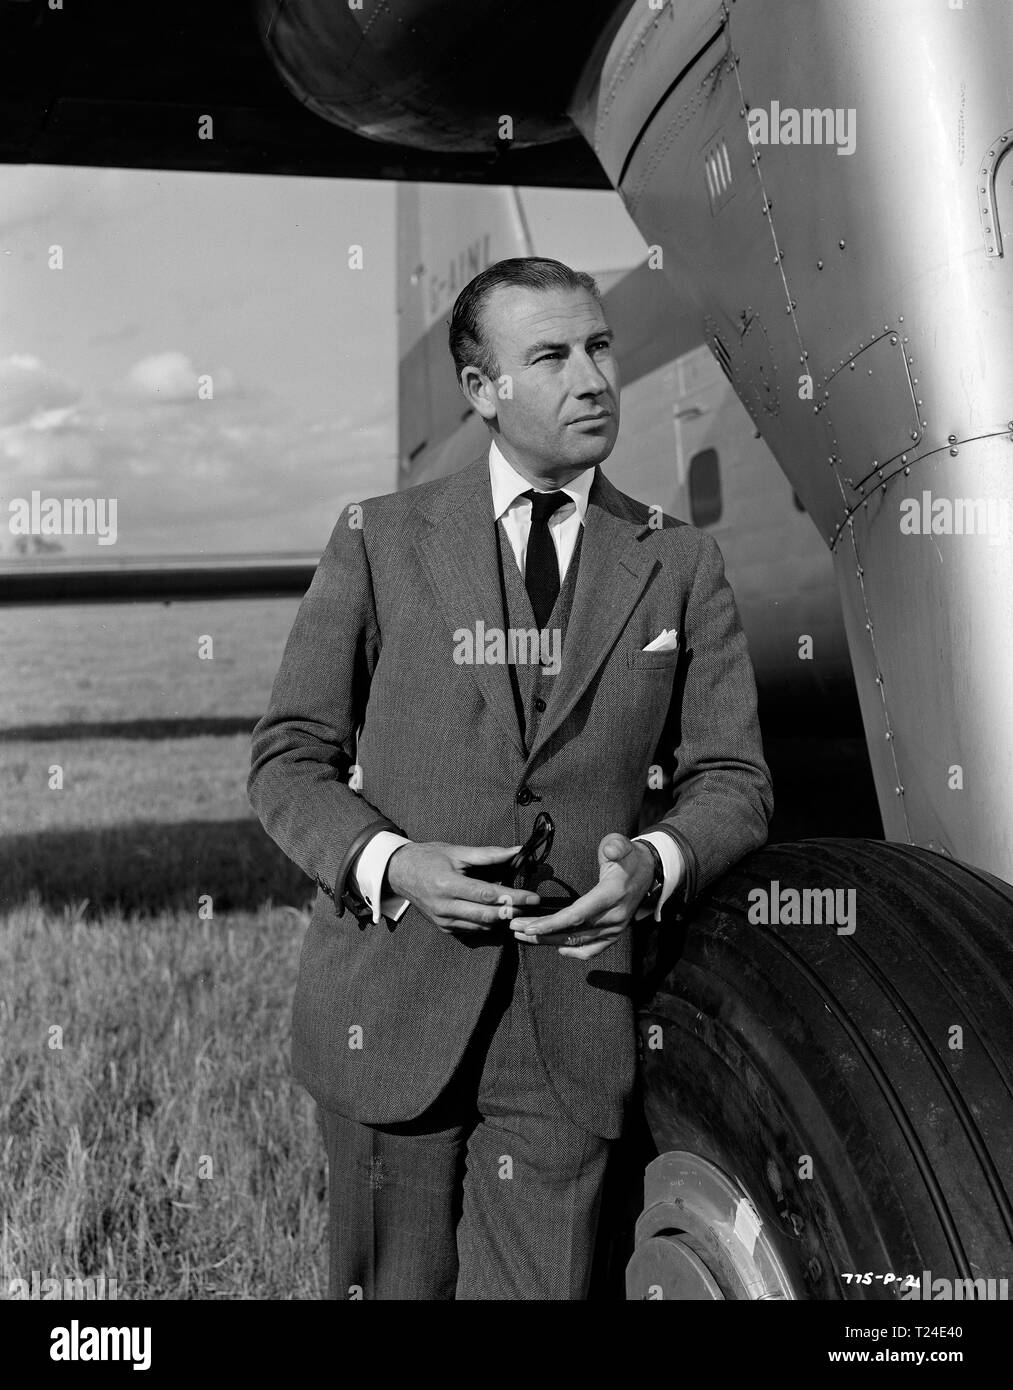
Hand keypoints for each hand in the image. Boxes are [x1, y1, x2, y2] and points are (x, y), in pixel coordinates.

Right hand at [386, 842, 540, 933]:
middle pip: (488, 915)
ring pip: (482, 926)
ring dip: (503, 920)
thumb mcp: (457, 851)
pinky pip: (473, 929)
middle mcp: (445, 907)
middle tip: (533, 907)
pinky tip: (500, 913)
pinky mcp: (444, 928)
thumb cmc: (429, 858)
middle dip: (513, 912)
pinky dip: (488, 923)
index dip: (513, 897)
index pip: (488, 895)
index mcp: (448, 885)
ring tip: (521, 910)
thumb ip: (488, 854)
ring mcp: (444, 921)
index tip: (533, 897)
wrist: (400, 873)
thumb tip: (516, 851)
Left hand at [511, 834, 655, 958]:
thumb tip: (609, 849)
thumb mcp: (622, 845)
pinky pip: (593, 950)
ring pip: (578, 943)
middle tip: (515, 929)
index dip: (552, 923)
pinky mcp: (614, 934)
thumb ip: (615, 846)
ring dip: (550, 942)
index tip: (529, 927)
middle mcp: (614, 917)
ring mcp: (615, 929)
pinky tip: (556, 947)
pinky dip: (574, 952)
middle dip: (541, 933)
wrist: (649, 872)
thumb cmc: (628, 858)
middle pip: (572, 932)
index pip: (577, 915)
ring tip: (525, 937)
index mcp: (611, 895)